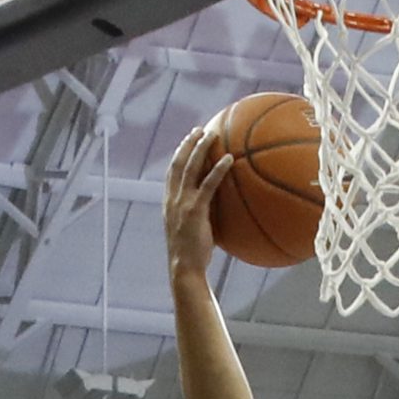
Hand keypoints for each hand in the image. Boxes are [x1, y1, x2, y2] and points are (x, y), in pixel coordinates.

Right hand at [164, 127, 235, 276]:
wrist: (184, 269)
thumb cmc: (192, 256)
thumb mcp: (191, 232)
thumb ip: (199, 217)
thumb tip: (216, 212)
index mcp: (169, 202)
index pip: (172, 172)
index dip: (179, 153)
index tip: (187, 141)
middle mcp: (172, 199)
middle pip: (178, 163)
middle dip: (188, 143)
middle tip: (199, 130)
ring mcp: (182, 203)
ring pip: (190, 167)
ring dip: (200, 148)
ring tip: (211, 134)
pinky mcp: (195, 211)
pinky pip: (208, 185)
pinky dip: (218, 170)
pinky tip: (229, 159)